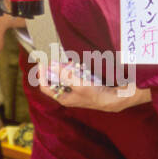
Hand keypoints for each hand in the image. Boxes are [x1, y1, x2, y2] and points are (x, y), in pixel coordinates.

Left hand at [37, 62, 151, 112]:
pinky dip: (74, 70)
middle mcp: (67, 95)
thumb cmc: (97, 95)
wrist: (115, 98)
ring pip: (64, 78)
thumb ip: (64, 75)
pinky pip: (73, 76)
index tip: (42, 63)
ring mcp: (75, 91)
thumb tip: (51, 66)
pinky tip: (79, 66)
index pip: (45, 87)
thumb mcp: (78, 84)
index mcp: (63, 98)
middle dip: (55, 70)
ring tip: (69, 62)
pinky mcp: (83, 86)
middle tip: (58, 60)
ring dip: (65, 69)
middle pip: (54, 81)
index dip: (42, 75)